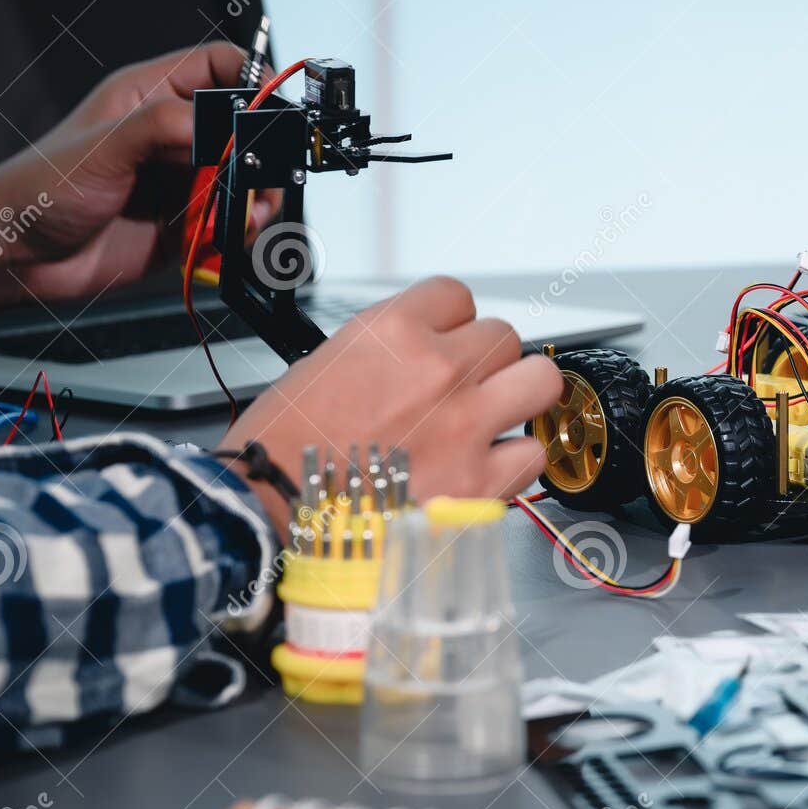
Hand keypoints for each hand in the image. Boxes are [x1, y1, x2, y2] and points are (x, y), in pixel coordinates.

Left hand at [0, 43, 279, 315]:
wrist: (19, 257)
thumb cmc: (37, 190)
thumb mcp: (102, 147)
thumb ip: (164, 127)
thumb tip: (222, 126)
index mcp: (150, 97)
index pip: (219, 67)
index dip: (252, 78)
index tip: (271, 106)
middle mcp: (172, 137)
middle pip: (244, 129)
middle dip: (260, 154)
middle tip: (259, 176)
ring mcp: (182, 180)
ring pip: (245, 179)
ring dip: (254, 198)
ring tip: (243, 215)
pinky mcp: (186, 222)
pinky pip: (231, 222)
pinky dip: (238, 231)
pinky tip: (225, 236)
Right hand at [219, 277, 562, 536]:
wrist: (268, 512)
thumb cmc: (281, 447)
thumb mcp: (325, 363)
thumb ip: (387, 351)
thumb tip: (419, 355)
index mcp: (393, 331)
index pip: (457, 296)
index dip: (451, 323)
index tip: (444, 344)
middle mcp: (437, 369)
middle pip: (504, 337)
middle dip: (487, 361)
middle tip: (466, 388)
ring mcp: (466, 423)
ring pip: (538, 382)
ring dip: (518, 399)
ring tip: (493, 420)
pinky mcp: (479, 481)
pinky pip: (532, 453)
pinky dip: (516, 461)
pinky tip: (488, 467)